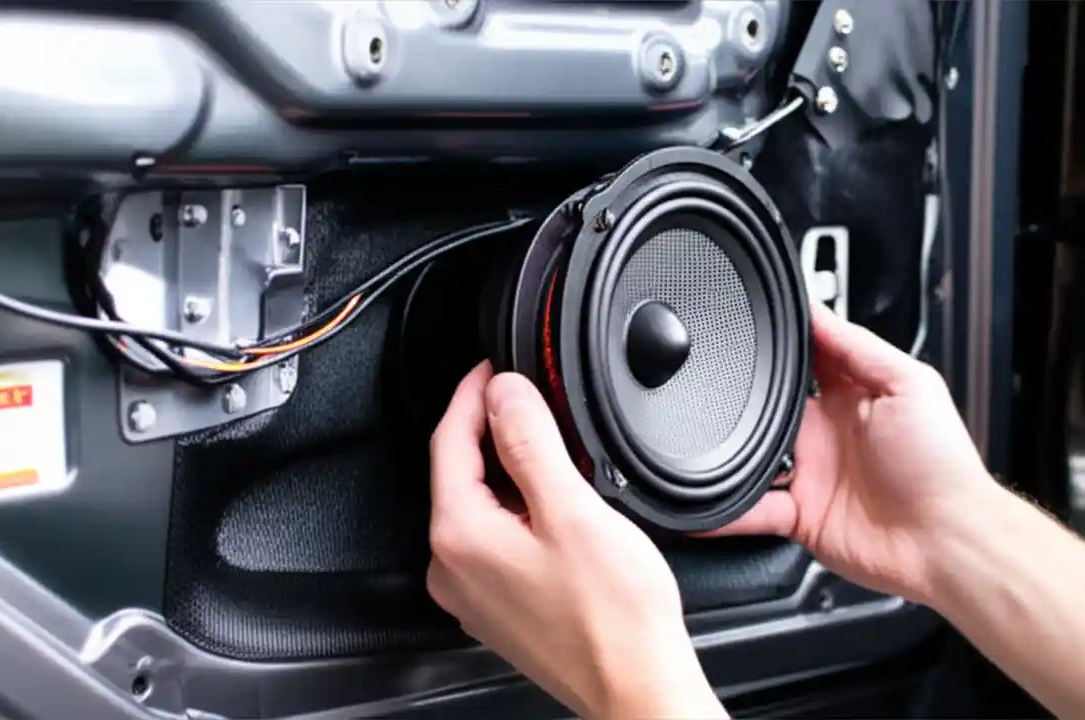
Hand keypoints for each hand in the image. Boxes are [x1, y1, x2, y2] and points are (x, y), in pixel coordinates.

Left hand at [427, 362, 724, 718]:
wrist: (636, 685)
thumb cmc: (612, 616)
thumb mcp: (573, 510)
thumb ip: (530, 442)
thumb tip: (505, 393)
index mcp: (460, 536)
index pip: (448, 440)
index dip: (473, 393)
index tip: (495, 366)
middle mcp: (452, 567)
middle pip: (458, 471)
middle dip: (490, 428)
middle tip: (528, 396)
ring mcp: (470, 591)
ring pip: (477, 503)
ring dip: (507, 468)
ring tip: (550, 445)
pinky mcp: (495, 605)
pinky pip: (492, 536)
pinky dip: (515, 506)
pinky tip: (552, 502)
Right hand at [708, 303, 995, 603]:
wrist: (947, 540)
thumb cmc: (942, 464)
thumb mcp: (910, 383)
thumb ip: (859, 345)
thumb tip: (817, 311)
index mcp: (854, 397)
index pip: (807, 360)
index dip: (780, 346)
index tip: (749, 328)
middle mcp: (828, 434)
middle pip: (769, 408)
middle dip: (742, 399)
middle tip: (717, 388)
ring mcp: (812, 475)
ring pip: (752, 458)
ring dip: (728, 452)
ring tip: (700, 441)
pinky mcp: (801, 517)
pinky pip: (753, 511)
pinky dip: (726, 512)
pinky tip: (707, 503)